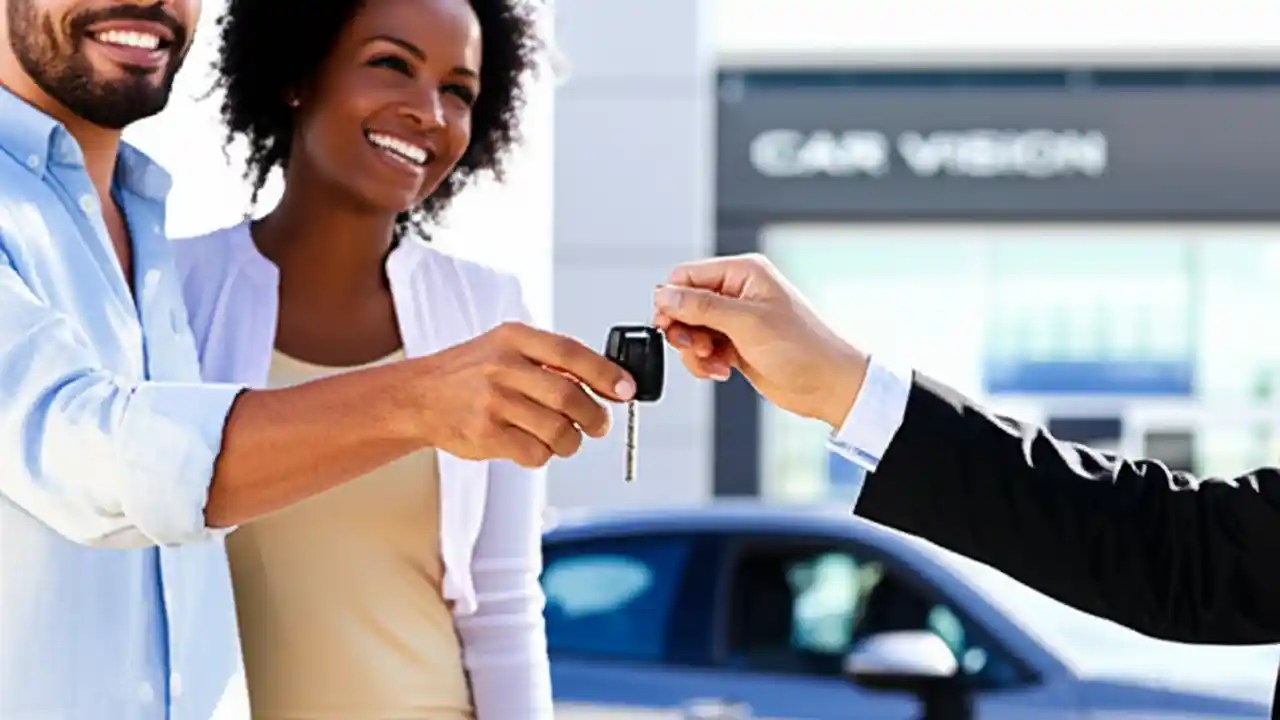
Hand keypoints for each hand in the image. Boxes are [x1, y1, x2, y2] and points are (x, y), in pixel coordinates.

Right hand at [416, 322, 635, 467]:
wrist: (417, 397)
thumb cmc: (471, 373)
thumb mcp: (506, 347)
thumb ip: (550, 359)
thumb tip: (608, 381)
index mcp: (514, 338)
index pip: (571, 352)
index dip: (606, 373)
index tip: (626, 390)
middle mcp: (503, 366)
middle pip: (570, 397)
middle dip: (595, 417)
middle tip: (599, 425)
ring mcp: (493, 402)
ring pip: (557, 430)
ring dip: (570, 441)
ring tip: (564, 439)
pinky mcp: (485, 435)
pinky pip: (534, 452)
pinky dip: (543, 454)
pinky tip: (532, 444)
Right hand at [653, 254, 866, 427]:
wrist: (828, 384)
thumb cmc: (803, 347)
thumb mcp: (747, 322)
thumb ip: (702, 307)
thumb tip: (665, 295)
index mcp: (743, 273)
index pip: (687, 276)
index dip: (672, 300)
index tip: (669, 325)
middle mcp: (738, 293)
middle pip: (685, 304)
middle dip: (684, 329)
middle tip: (695, 347)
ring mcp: (737, 320)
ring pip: (691, 329)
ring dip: (694, 351)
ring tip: (713, 363)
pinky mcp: (737, 344)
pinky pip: (703, 349)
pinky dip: (705, 363)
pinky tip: (721, 370)